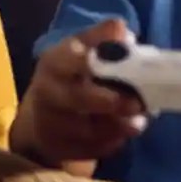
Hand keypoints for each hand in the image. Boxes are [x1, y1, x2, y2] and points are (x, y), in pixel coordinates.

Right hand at [12, 19, 146, 165]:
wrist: (42, 114)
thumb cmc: (70, 75)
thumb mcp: (80, 49)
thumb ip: (102, 39)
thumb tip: (124, 32)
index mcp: (54, 62)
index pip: (68, 59)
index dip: (92, 61)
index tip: (121, 61)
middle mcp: (47, 93)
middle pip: (77, 98)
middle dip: (110, 101)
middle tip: (137, 103)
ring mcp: (51, 124)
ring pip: (86, 130)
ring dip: (117, 126)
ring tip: (138, 122)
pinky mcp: (60, 148)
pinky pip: (90, 149)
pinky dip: (111, 142)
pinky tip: (123, 134)